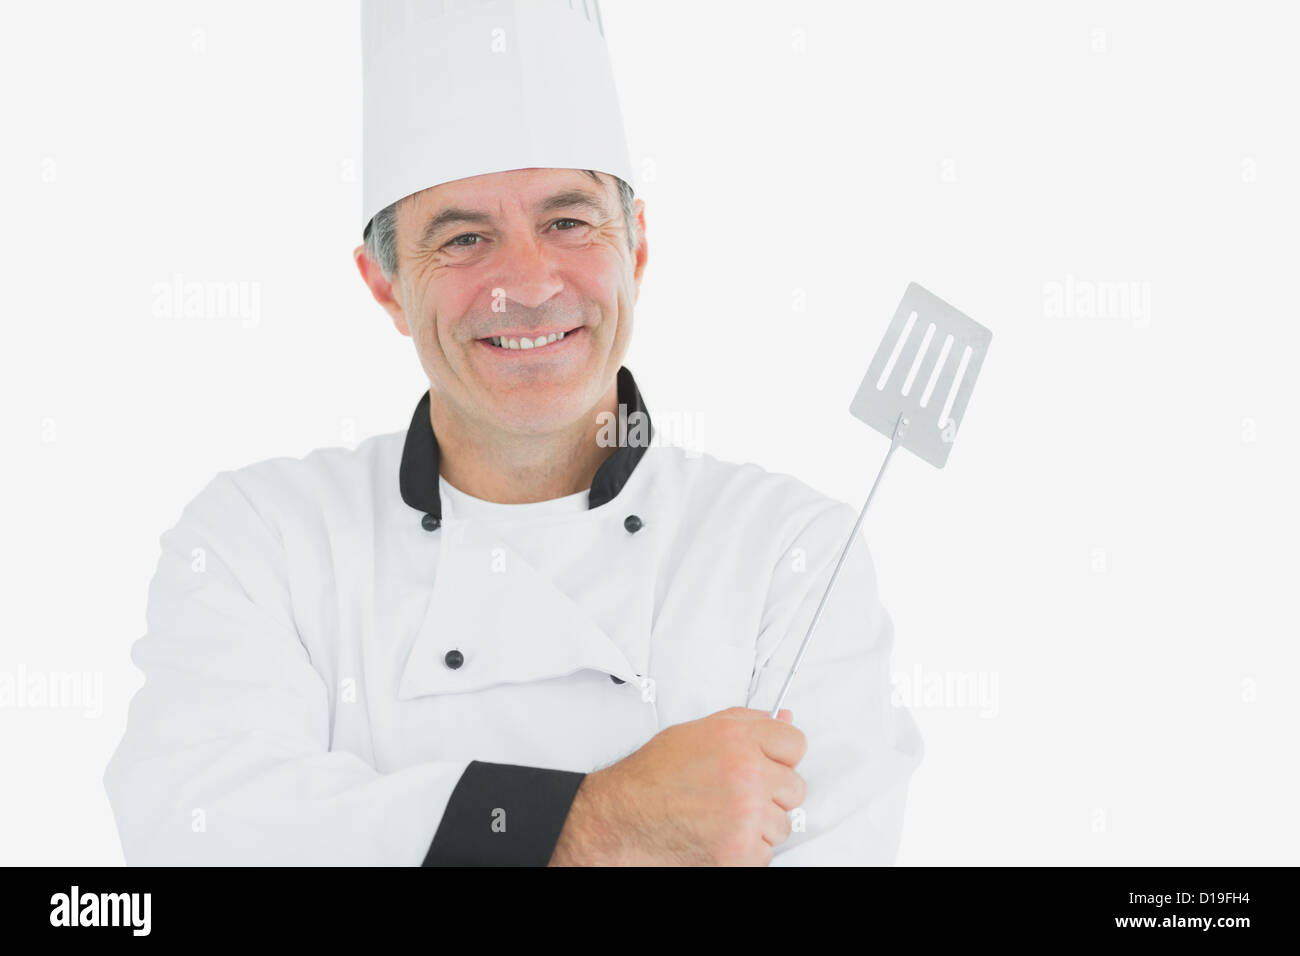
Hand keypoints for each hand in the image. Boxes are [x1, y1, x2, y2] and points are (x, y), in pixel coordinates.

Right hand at [549, 706, 806, 865]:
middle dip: (771, 794)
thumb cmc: (654, 776)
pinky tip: (718, 836)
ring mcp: (746, 813)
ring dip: (759, 826)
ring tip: (722, 817)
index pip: (795, 743)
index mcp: (738, 738)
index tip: (768, 766)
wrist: (623, 817)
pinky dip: (745, 851)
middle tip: (736, 796)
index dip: (781, 758)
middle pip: (794, 787)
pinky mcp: (740, 849)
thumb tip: (785, 718)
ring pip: (782, 824)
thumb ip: (747, 722)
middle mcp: (746, 772)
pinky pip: (766, 853)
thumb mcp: (698, 732)